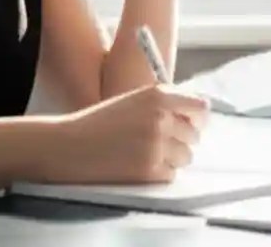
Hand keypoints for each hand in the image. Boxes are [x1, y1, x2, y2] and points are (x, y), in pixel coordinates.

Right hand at [48, 84, 209, 183]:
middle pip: (194, 135)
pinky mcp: (150, 169)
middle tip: (157, 145)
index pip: (200, 107)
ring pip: (186, 157)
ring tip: (145, 155)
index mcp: (158, 95)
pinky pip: (171, 174)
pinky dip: (159, 174)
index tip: (190, 126)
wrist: (70, 145)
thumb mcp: (134, 102)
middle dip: (181, 142)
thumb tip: (197, 119)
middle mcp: (161, 117)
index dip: (197, 119)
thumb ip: (164, 106)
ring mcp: (156, 144)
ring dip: (171, 159)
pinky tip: (138, 166)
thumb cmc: (100, 123)